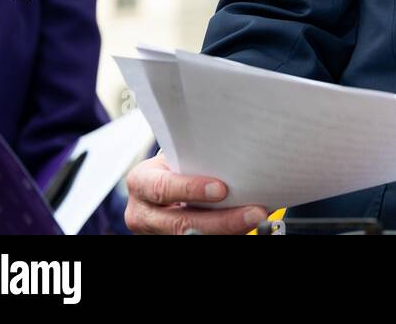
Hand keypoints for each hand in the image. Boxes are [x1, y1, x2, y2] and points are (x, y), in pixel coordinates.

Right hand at [125, 151, 267, 234]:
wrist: (160, 184)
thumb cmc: (174, 164)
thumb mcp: (176, 155)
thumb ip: (198, 157)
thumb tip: (244, 154)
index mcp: (141, 182)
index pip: (162, 188)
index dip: (191, 189)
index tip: (222, 189)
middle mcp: (143, 212)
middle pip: (182, 224)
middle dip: (223, 220)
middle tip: (254, 212)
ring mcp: (155, 232)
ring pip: (191, 236)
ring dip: (228, 230)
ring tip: (254, 218)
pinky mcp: (169, 240)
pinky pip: (200, 239)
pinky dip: (225, 233)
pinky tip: (244, 224)